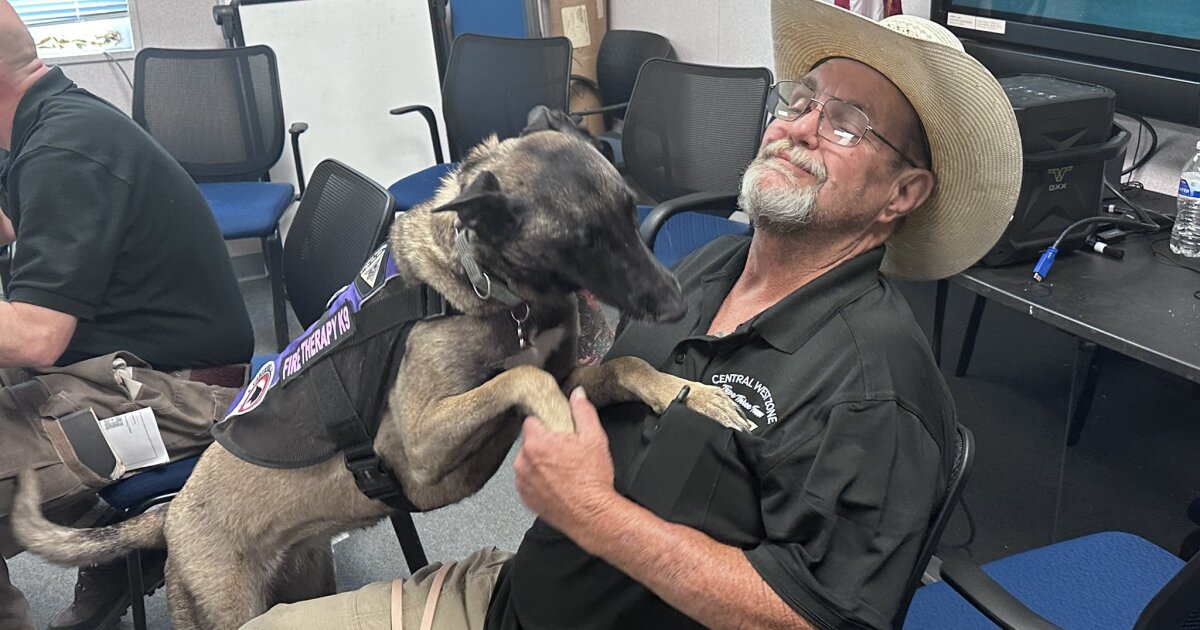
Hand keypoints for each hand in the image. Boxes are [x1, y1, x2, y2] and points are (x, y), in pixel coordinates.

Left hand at [514, 387, 616, 534]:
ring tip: (562, 471)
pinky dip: (538, 481)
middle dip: (544, 444)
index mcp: (537, 442)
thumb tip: (577, 395)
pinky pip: (527, 481)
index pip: (531, 421)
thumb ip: (583, 411)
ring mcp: (522, 481)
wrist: (592, 515)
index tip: (557, 430)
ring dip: (539, 463)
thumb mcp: (595, 438)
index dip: (546, 423)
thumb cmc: (592, 481)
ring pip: (527, 462)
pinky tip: (557, 484)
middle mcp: (524, 461)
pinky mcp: (525, 498)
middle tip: (564, 452)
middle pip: (529, 442)